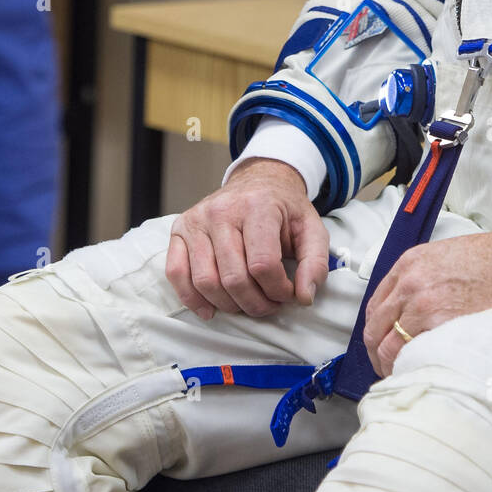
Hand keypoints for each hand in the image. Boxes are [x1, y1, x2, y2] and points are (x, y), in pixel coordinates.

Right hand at [166, 159, 328, 319]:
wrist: (259, 181)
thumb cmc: (284, 210)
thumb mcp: (311, 229)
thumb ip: (315, 262)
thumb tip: (304, 297)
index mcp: (258, 206)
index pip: (263, 265)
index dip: (278, 290)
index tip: (288, 293)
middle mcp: (222, 211)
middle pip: (234, 278)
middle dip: (256, 303)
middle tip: (269, 305)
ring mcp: (197, 220)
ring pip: (206, 281)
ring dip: (229, 305)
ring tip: (247, 304)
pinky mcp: (180, 229)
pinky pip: (176, 273)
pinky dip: (192, 299)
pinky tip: (211, 309)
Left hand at [363, 223, 491, 377]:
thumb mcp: (444, 258)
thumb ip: (420, 281)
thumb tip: (409, 314)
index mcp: (408, 265)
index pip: (374, 308)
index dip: (376, 334)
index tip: (383, 348)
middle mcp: (410, 284)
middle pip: (375, 331)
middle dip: (378, 356)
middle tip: (390, 371)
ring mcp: (424, 305)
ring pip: (390, 348)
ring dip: (394, 367)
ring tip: (408, 377)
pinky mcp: (443, 324)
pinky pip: (414, 355)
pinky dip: (413, 368)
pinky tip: (423, 374)